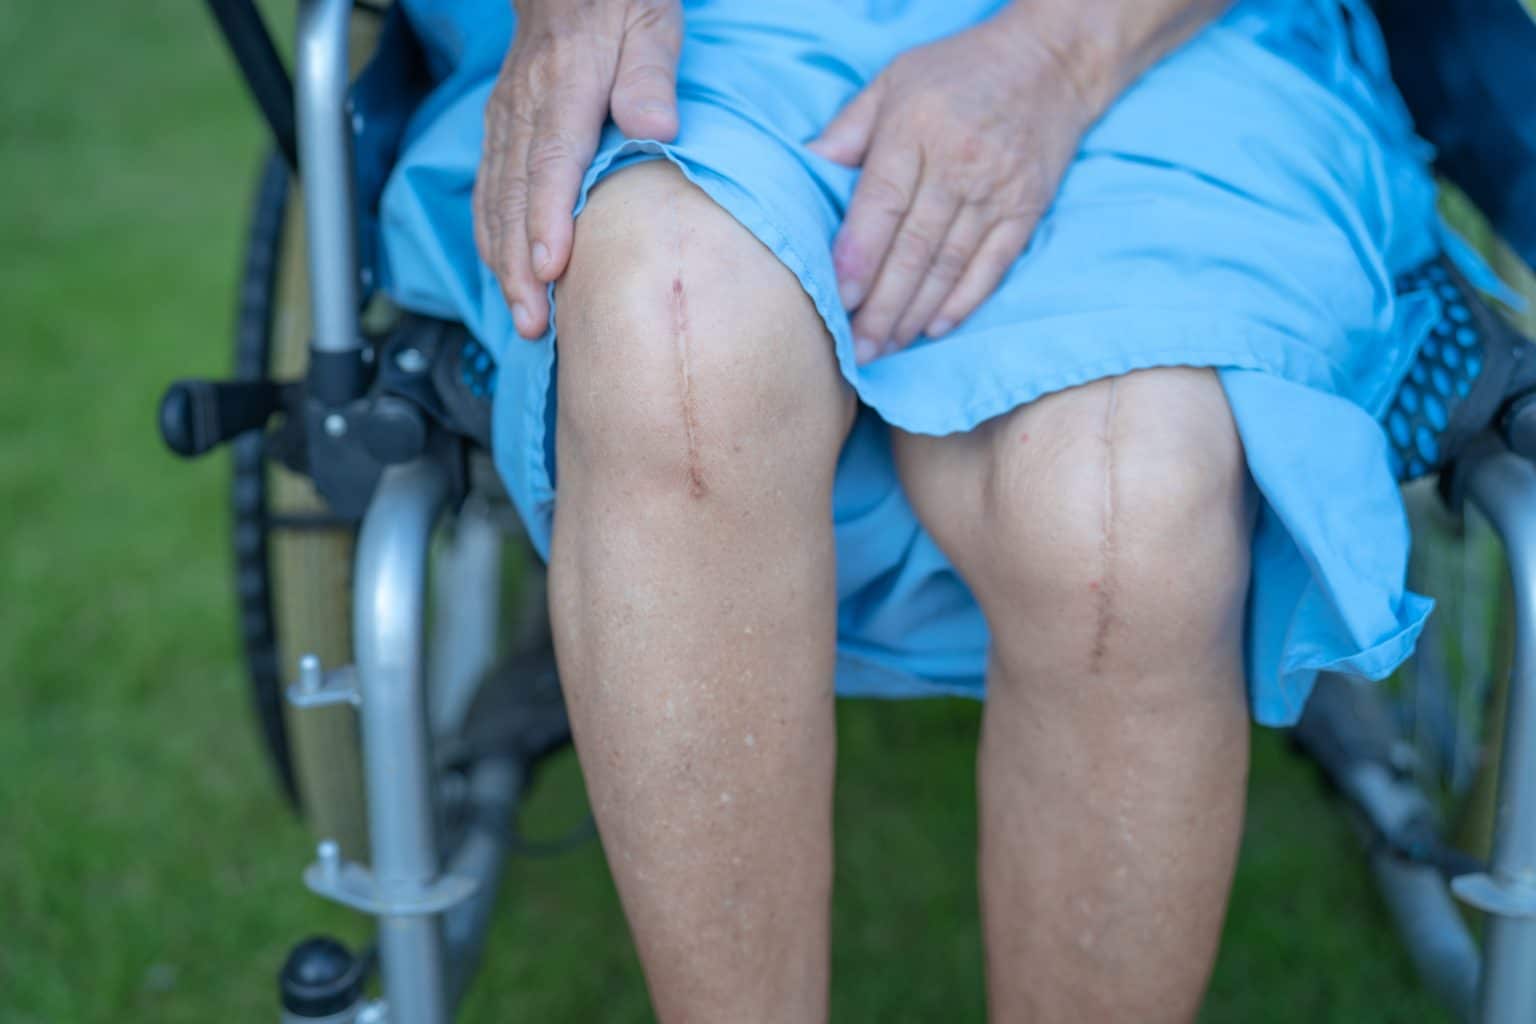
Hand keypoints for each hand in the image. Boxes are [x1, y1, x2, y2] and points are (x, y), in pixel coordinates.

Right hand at [474, 0, 682, 338]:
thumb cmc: (619, 1)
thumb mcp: (652, 22)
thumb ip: (651, 76)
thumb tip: (657, 128)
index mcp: (564, 84)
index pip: (551, 162)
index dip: (547, 219)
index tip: (551, 268)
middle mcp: (524, 107)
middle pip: (514, 195)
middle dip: (518, 265)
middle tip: (532, 322)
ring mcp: (506, 118)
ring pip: (494, 199)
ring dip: (503, 261)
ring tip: (521, 316)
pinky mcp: (501, 127)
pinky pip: (487, 188)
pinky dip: (491, 236)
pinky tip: (503, 273)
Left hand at [808, 15, 1105, 362]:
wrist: (1050, 63)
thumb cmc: (957, 73)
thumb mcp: (895, 80)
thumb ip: (851, 127)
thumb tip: (809, 164)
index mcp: (917, 130)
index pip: (883, 205)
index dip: (860, 256)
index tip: (839, 298)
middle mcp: (959, 164)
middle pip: (914, 248)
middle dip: (882, 305)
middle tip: (856, 347)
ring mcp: (997, 191)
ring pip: (949, 265)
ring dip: (914, 314)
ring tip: (885, 347)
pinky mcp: (1027, 210)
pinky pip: (992, 266)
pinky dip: (963, 302)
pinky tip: (934, 328)